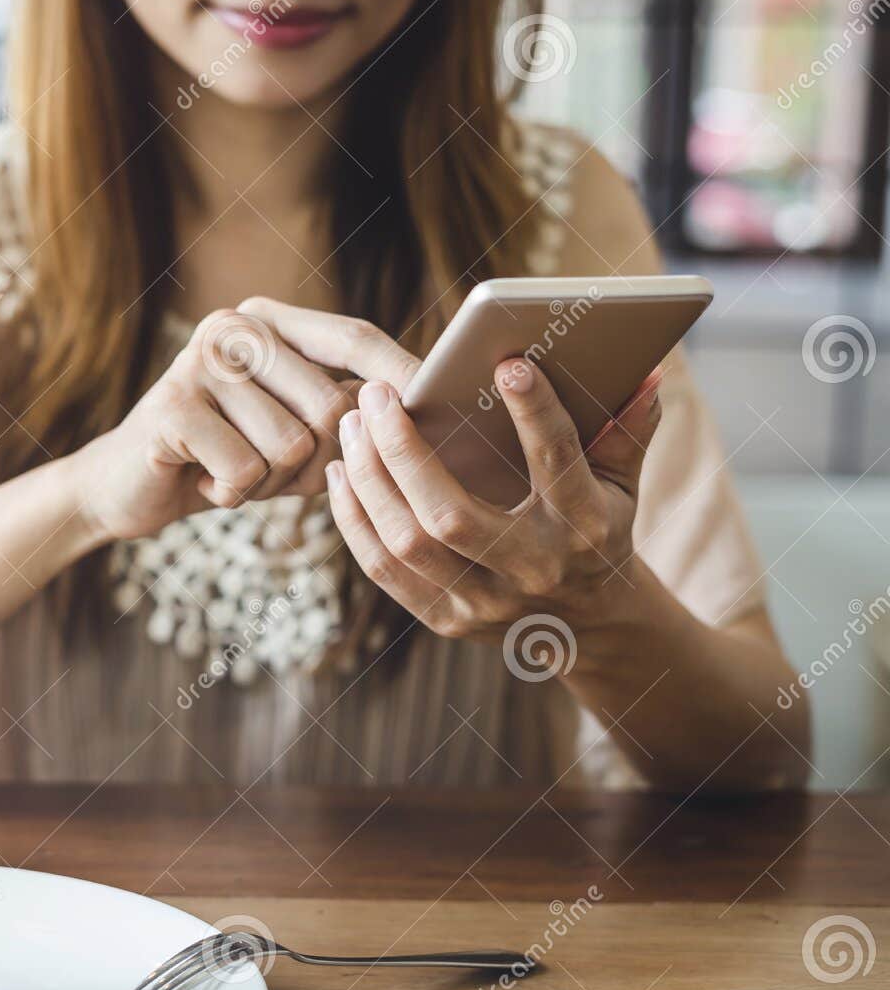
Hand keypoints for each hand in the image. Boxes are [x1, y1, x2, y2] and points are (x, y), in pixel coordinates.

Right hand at [71, 298, 418, 541]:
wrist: (127, 486)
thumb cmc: (225, 459)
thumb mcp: (294, 435)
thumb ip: (348, 421)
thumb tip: (428, 421)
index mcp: (272, 322)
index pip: (356, 339)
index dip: (403, 375)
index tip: (448, 407)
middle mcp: (236, 326)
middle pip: (331, 406)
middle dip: (312, 462)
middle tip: (266, 467)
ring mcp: (200, 359)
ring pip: (291, 447)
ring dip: (268, 483)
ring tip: (230, 470)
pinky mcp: (170, 403)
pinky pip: (245, 471)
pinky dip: (231, 494)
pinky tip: (202, 480)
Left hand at [325, 357, 664, 643]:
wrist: (590, 626)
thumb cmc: (600, 532)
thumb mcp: (623, 485)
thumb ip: (626, 429)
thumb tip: (647, 372)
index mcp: (585, 528)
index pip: (558, 464)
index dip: (535, 414)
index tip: (506, 363)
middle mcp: (533, 570)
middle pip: (449, 513)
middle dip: (403, 450)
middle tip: (375, 395)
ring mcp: (485, 603)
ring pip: (405, 541)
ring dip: (368, 478)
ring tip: (351, 425)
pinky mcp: (446, 621)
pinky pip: (382, 569)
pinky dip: (354, 518)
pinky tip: (343, 472)